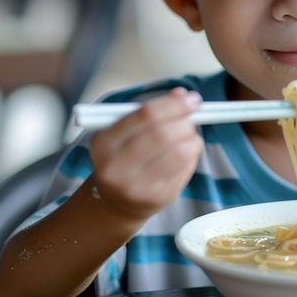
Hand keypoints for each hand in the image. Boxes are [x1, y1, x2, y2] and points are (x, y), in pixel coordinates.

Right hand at [88, 88, 203, 220]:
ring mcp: (138, 188)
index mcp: (104, 144)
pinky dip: (192, 154)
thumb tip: (183, 95)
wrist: (116, 200)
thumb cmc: (123, 156)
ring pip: (180, 152)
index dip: (173, 105)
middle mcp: (117, 169)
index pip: (146, 116)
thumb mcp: (123, 131)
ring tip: (188, 134)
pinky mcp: (159, 198)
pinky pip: (186, 168)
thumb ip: (149, 111)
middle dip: (184, 120)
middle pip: (163, 134)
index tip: (191, 99)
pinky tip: (184, 152)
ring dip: (192, 137)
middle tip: (192, 115)